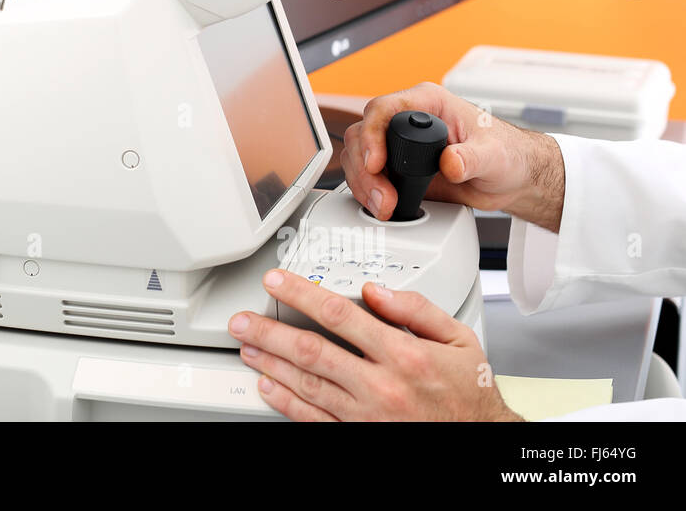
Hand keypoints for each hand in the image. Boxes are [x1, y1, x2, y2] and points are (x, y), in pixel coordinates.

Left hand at [228, 269, 522, 420]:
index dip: (301, 294)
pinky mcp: (360, 436)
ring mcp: (367, 415)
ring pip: (306, 384)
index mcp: (404, 354)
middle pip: (311, 350)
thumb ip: (416, 309)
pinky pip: (314, 419)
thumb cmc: (471, 394)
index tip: (277, 281)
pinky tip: (268, 387)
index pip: (338, 314)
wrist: (481, 441)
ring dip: (271, 363)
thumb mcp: (460, 340)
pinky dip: (286, 403)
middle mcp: (381, 385)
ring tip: (247, 346)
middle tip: (242, 320)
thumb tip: (375, 289)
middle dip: (270, 331)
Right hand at [342, 81, 564, 231]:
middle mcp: (407, 120)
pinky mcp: (396, 168)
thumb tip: (450, 162)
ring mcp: (398, 145)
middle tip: (383, 195)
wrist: (509, 178)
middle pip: (363, 134)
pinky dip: (366, 192)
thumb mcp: (494, 155)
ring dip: (363, 183)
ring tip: (384, 205)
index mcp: (428, 104)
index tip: (376, 163)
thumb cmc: (506, 153)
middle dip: (365, 168)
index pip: (384, 108)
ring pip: (358, 155)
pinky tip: (380, 205)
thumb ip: (472, 158)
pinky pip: (366, 175)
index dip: (373, 134)